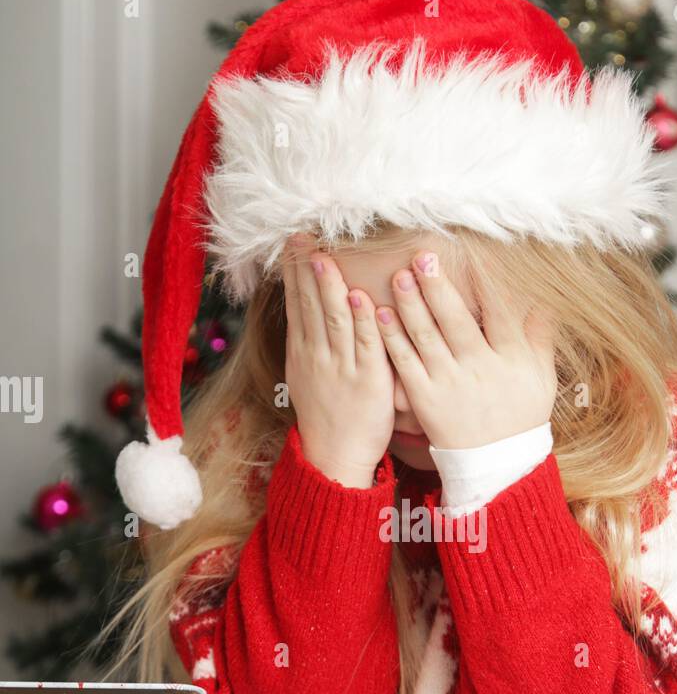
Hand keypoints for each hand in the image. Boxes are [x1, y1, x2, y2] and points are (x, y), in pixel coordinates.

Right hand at [283, 248, 393, 486]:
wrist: (335, 456)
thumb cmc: (326, 416)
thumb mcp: (305, 376)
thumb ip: (306, 343)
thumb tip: (301, 312)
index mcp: (302, 353)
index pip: (296, 306)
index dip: (293, 274)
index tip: (291, 245)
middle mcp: (318, 356)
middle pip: (311, 306)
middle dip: (306, 270)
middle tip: (301, 237)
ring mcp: (343, 367)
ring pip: (335, 320)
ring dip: (330, 288)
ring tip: (324, 258)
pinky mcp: (369, 380)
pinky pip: (366, 346)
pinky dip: (363, 321)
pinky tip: (360, 297)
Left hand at [373, 251, 556, 449]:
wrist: (497, 464)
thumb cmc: (521, 415)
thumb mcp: (542, 378)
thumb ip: (540, 338)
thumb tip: (543, 300)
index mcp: (510, 358)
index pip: (497, 312)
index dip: (483, 282)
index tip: (472, 254)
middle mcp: (479, 368)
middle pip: (456, 320)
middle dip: (438, 287)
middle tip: (423, 257)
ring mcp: (450, 384)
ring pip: (426, 337)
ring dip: (410, 305)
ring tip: (398, 277)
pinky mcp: (426, 399)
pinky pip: (406, 364)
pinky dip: (393, 339)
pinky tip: (380, 315)